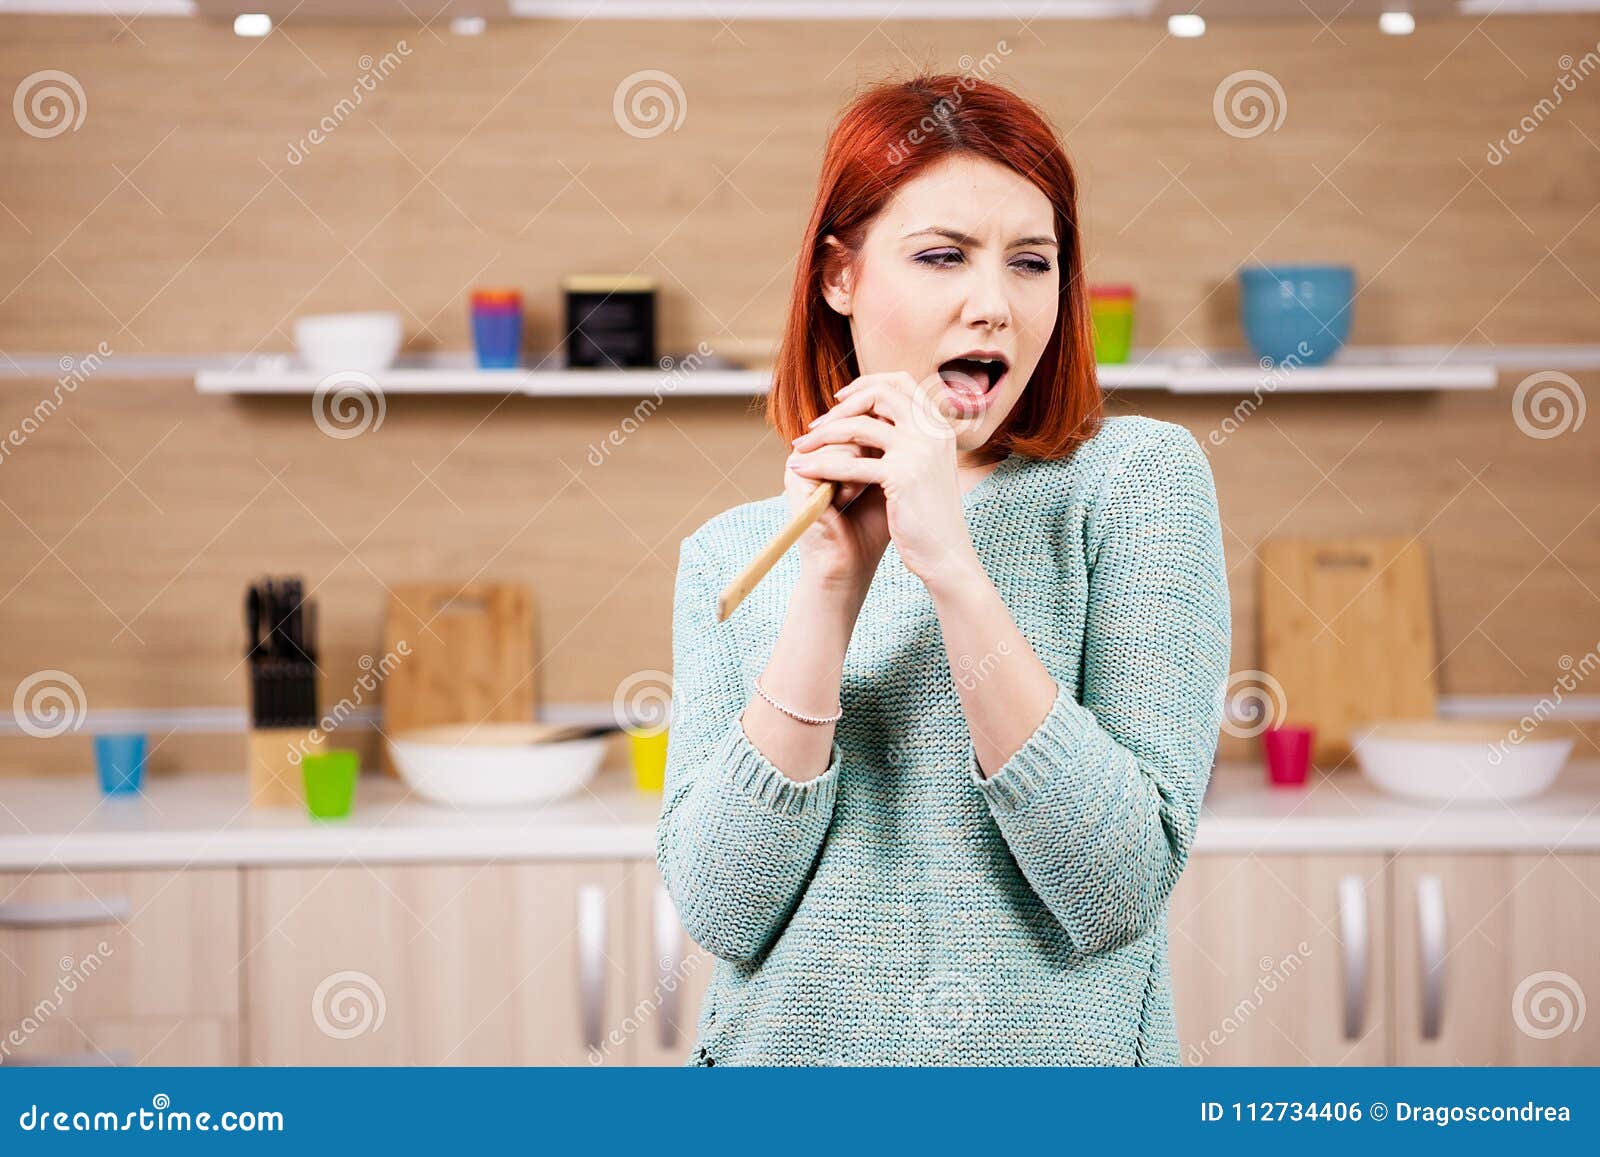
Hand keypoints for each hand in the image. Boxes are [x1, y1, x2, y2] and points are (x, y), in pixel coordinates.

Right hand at [783, 432, 888, 598]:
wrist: (851, 566)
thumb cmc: (874, 527)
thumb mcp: (890, 476)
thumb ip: (895, 442)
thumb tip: (916, 406)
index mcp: (835, 445)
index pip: (866, 417)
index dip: (885, 442)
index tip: (888, 472)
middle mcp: (816, 448)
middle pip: (858, 423)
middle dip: (875, 455)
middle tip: (874, 484)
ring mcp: (802, 459)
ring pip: (850, 440)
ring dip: (864, 471)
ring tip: (857, 496)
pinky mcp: (795, 475)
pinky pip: (835, 459)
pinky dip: (851, 482)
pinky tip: (847, 501)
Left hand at [787, 371, 980, 588]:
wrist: (946, 554)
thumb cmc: (929, 514)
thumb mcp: (925, 466)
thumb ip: (908, 438)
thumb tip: (870, 417)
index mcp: (939, 425)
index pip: (900, 381)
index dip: (867, 384)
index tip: (840, 398)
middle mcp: (933, 431)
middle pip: (879, 394)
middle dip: (841, 407)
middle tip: (816, 425)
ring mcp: (919, 451)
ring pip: (859, 425)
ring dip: (824, 435)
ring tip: (801, 447)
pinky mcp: (903, 476)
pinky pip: (851, 463)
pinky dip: (821, 465)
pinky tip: (802, 471)